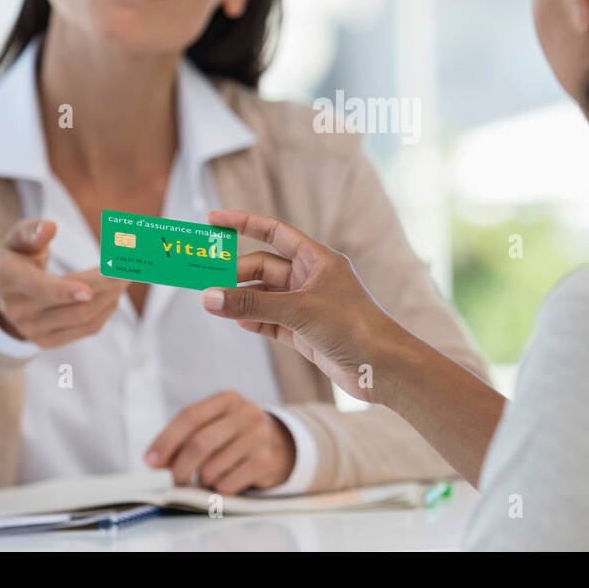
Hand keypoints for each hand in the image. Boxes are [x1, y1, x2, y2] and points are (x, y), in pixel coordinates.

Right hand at [0, 219, 128, 348]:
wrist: (2, 295)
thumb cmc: (18, 258)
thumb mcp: (18, 239)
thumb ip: (33, 231)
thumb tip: (51, 227)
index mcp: (9, 279)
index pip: (38, 288)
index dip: (64, 290)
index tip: (90, 289)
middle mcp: (18, 310)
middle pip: (73, 304)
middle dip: (107, 284)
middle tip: (131, 265)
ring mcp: (33, 331)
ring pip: (85, 317)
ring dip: (113, 295)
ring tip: (128, 275)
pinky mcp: (49, 342)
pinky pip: (87, 328)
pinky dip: (107, 309)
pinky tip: (115, 292)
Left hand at [144, 391, 295, 493]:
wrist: (279, 446)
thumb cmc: (233, 437)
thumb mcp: (212, 427)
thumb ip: (181, 439)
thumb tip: (153, 460)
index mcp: (227, 399)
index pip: (190, 416)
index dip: (166, 440)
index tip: (150, 461)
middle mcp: (246, 412)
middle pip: (199, 443)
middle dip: (180, 467)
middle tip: (176, 481)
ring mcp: (259, 436)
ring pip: (211, 468)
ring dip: (202, 480)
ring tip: (209, 476)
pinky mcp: (265, 461)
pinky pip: (227, 484)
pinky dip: (219, 489)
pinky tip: (227, 481)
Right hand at [197, 209, 401, 403]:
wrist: (382, 367)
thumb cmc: (351, 327)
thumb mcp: (297, 310)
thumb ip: (252, 303)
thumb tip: (209, 297)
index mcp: (317, 258)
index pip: (273, 232)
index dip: (243, 223)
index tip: (213, 220)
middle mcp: (312, 278)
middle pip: (264, 266)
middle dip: (236, 274)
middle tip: (207, 283)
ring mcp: (308, 305)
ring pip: (266, 295)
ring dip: (242, 299)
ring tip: (215, 304)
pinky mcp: (306, 331)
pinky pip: (272, 320)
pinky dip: (255, 320)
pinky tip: (238, 321)